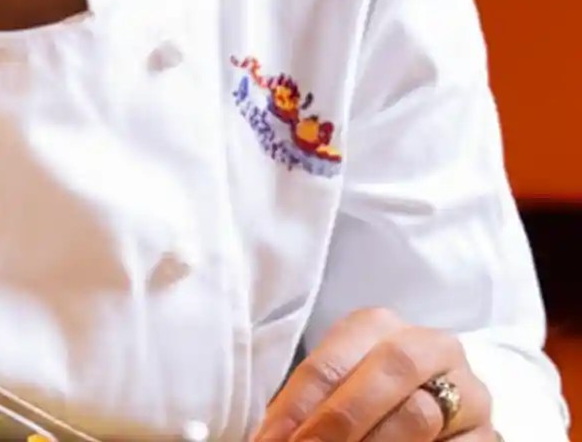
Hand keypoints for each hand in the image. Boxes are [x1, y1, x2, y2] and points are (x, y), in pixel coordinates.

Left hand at [253, 308, 495, 440]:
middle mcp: (430, 347)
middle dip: (339, 420)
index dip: (295, 406)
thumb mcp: (336, 390)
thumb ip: (305, 409)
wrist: (436, 402)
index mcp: (377, 327)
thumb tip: (267, 440)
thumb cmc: (365, 396)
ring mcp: (468, 391)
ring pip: (419, 415)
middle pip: (387, 372)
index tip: (269, 441)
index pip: (330, 362)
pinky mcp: (489, 434)